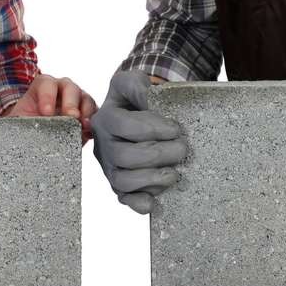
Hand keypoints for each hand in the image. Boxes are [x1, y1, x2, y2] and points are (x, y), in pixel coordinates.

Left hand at [3, 73, 98, 143]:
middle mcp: (63, 89)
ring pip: (86, 99)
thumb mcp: (18, 120)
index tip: (46, 113)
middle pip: (70, 88)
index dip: (47, 96)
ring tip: (82, 125)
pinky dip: (93, 123)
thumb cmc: (25, 124)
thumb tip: (22, 129)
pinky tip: (88, 131)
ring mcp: (78, 101)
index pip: (47, 83)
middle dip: (70, 102)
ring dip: (86, 111)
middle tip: (70, 116)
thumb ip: (20, 120)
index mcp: (43, 86)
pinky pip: (95, 115)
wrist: (35, 136)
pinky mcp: (87, 116)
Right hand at [90, 69, 186, 213]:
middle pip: (124, 156)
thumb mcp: (133, 82)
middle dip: (158, 154)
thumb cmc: (135, 98)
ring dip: (151, 179)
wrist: (132, 113)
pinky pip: (124, 198)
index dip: (152, 129)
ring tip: (173, 173)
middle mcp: (102, 145)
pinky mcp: (118, 184)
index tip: (175, 128)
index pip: (124, 126)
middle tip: (182, 149)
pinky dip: (138, 202)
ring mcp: (109, 167)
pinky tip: (154, 202)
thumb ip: (138, 85)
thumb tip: (149, 97)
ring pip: (122, 181)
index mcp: (105, 119)